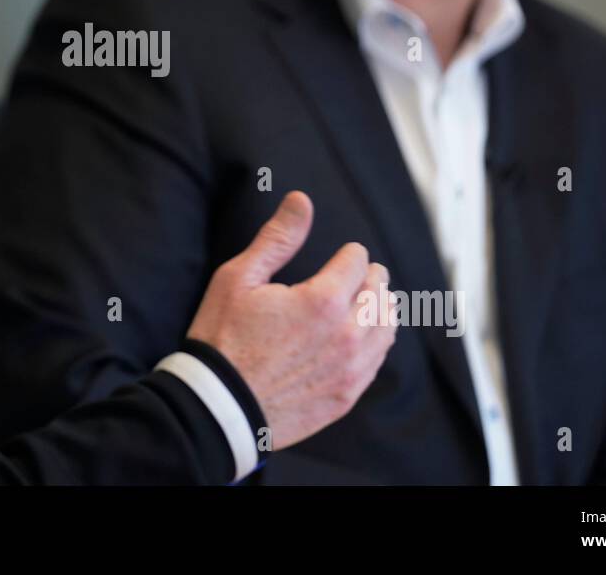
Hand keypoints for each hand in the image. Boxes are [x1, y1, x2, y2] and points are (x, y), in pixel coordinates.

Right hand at [186, 191, 395, 450]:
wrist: (219, 405)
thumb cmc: (222, 340)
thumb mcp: (239, 278)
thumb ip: (278, 238)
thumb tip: (301, 201)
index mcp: (323, 300)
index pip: (357, 262)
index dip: (351, 253)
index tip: (346, 254)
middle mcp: (346, 334)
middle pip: (379, 293)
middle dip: (372, 277)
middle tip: (365, 273)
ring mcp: (350, 369)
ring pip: (385, 328)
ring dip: (382, 308)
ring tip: (373, 300)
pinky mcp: (346, 395)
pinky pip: (377, 362)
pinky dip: (378, 342)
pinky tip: (367, 338)